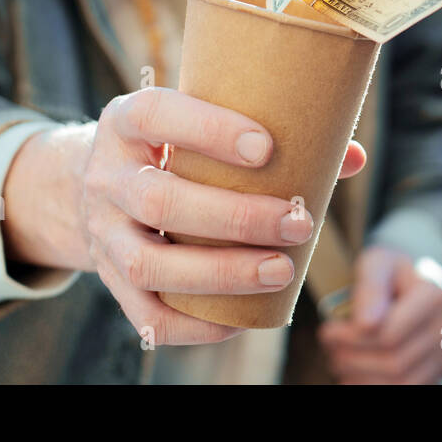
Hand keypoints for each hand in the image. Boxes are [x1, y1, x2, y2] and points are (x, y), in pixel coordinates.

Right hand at [1, 87, 365, 345]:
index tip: (267, 147)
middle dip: (234, 217)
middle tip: (299, 223)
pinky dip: (194, 325)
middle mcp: (106, 176)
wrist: (91, 182)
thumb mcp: (197, 122)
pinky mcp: (109, 280)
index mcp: (127, 121)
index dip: (208, 130)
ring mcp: (102, 233)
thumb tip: (350, 157)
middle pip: (158, 201)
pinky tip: (241, 320)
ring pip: (148, 264)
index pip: (155, 116)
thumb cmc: (172, 146)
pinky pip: (144, 316)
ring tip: (282, 271)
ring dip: (220, 273)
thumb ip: (269, 132)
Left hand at [317, 246, 441, 384]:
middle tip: (330, 347)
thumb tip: (366, 323)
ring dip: (360, 376)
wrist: (407, 286)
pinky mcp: (436, 373)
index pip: (390, 333)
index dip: (352, 338)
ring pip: (399, 381)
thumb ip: (370, 286)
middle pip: (394, 360)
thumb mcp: (377, 263)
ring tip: (339, 360)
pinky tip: (353, 374)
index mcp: (434, 298)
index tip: (328, 331)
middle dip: (353, 358)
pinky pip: (404, 390)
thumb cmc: (388, 274)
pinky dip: (370, 385)